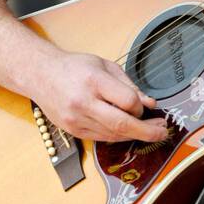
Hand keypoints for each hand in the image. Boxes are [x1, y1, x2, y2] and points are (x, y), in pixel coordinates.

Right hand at [33, 51, 169, 143]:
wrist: (40, 75)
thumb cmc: (75, 67)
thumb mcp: (105, 66)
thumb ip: (128, 85)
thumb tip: (150, 104)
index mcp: (93, 81)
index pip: (127, 101)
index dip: (140, 106)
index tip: (144, 105)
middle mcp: (83, 102)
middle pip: (121, 124)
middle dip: (146, 131)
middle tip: (163, 132)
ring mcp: (76, 119)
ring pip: (113, 134)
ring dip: (134, 135)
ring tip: (150, 131)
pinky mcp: (73, 130)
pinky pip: (102, 138)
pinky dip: (118, 135)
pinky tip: (128, 131)